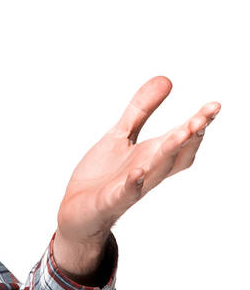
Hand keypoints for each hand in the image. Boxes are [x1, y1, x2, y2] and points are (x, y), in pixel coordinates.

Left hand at [55, 76, 218, 276]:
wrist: (76, 211)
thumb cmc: (103, 175)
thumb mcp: (120, 135)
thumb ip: (141, 110)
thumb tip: (167, 79)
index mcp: (152, 155)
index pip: (182, 139)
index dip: (198, 123)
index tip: (214, 106)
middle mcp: (148, 170)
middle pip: (175, 153)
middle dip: (189, 135)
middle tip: (203, 117)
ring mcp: (131, 187)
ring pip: (156, 170)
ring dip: (169, 152)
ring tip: (182, 131)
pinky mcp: (111, 201)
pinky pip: (125, 193)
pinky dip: (133, 183)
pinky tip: (138, 172)